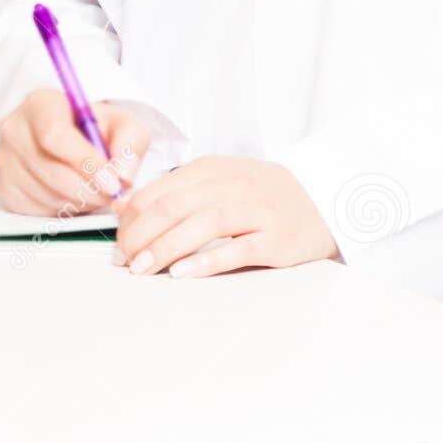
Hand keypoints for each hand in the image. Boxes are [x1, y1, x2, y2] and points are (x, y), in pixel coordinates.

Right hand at [0, 90, 148, 216]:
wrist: (74, 139)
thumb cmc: (95, 129)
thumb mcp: (122, 124)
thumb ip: (130, 142)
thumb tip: (123, 176)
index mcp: (40, 103)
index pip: (55, 135)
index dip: (85, 162)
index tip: (111, 180)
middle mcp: (15, 129)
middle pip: (51, 170)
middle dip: (88, 189)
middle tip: (111, 193)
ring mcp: (5, 160)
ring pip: (45, 194)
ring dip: (78, 202)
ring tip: (95, 191)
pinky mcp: (5, 188)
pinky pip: (36, 209)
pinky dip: (61, 209)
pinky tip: (73, 194)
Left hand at [111, 156, 336, 277]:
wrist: (324, 199)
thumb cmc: (263, 195)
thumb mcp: (220, 181)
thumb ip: (175, 191)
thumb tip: (123, 208)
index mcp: (213, 169)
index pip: (160, 190)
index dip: (132, 218)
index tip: (118, 241)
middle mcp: (233, 185)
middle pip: (175, 205)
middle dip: (142, 234)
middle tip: (125, 260)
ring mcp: (257, 212)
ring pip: (202, 224)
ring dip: (166, 247)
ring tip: (143, 269)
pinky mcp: (276, 239)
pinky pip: (237, 249)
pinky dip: (207, 261)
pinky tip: (183, 273)